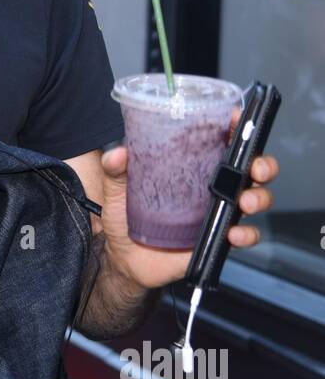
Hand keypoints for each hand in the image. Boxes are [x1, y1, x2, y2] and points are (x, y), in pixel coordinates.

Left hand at [99, 104, 279, 290]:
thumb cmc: (125, 218)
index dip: (238, 126)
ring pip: (256, 198)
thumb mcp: (117, 190)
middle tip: (254, 168)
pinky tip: (233, 234)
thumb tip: (117, 154)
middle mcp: (212, 185)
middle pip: (252, 167)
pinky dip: (246, 233)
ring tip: (244, 202)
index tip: (238, 119)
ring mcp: (219, 211)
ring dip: (259, 197)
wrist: (124, 259)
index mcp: (193, 165)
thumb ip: (115, 170)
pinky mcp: (218, 237)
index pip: (223, 138)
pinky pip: (245, 235)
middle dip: (262, 164)